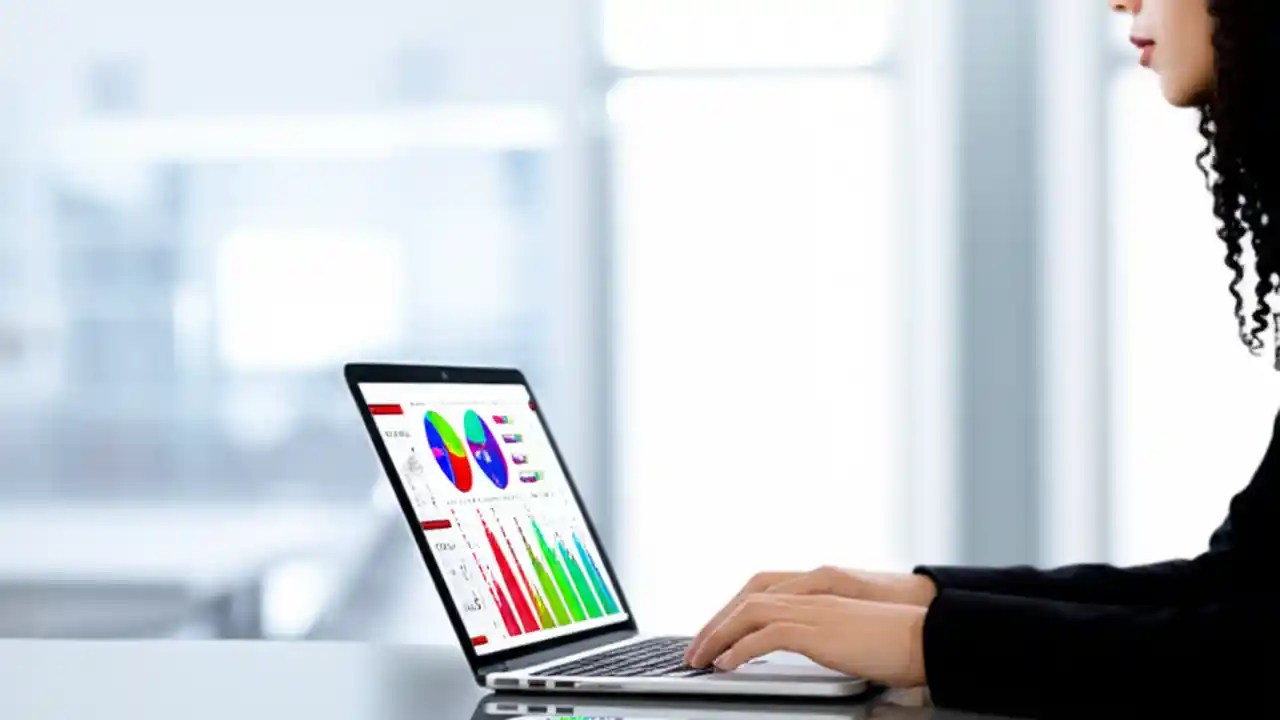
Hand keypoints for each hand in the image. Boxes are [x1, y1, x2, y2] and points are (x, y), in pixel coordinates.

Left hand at [684, 593, 927, 687]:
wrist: (925, 638)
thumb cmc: (895, 641)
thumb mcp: (848, 633)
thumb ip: (822, 634)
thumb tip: (809, 647)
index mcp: (816, 593)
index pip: (758, 592)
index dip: (730, 611)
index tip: (713, 634)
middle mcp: (810, 595)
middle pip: (746, 599)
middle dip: (715, 624)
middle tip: (695, 651)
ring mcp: (812, 611)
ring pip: (749, 613)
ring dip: (719, 636)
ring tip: (701, 659)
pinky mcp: (817, 631)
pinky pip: (766, 636)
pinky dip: (741, 648)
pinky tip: (728, 664)